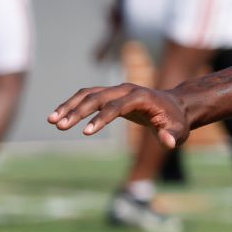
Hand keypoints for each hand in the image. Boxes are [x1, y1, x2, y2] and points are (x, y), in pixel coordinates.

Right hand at [47, 83, 190, 146]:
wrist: (175, 107)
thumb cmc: (176, 121)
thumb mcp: (179, 131)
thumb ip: (172, 136)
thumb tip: (167, 142)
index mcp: (142, 97)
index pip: (117, 106)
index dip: (101, 119)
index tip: (86, 133)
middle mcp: (126, 90)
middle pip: (98, 97)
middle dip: (77, 111)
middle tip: (60, 126)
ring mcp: (117, 90)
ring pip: (88, 94)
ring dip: (69, 106)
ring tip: (52, 121)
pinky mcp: (110, 94)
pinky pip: (87, 96)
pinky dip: (72, 104)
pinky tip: (58, 117)